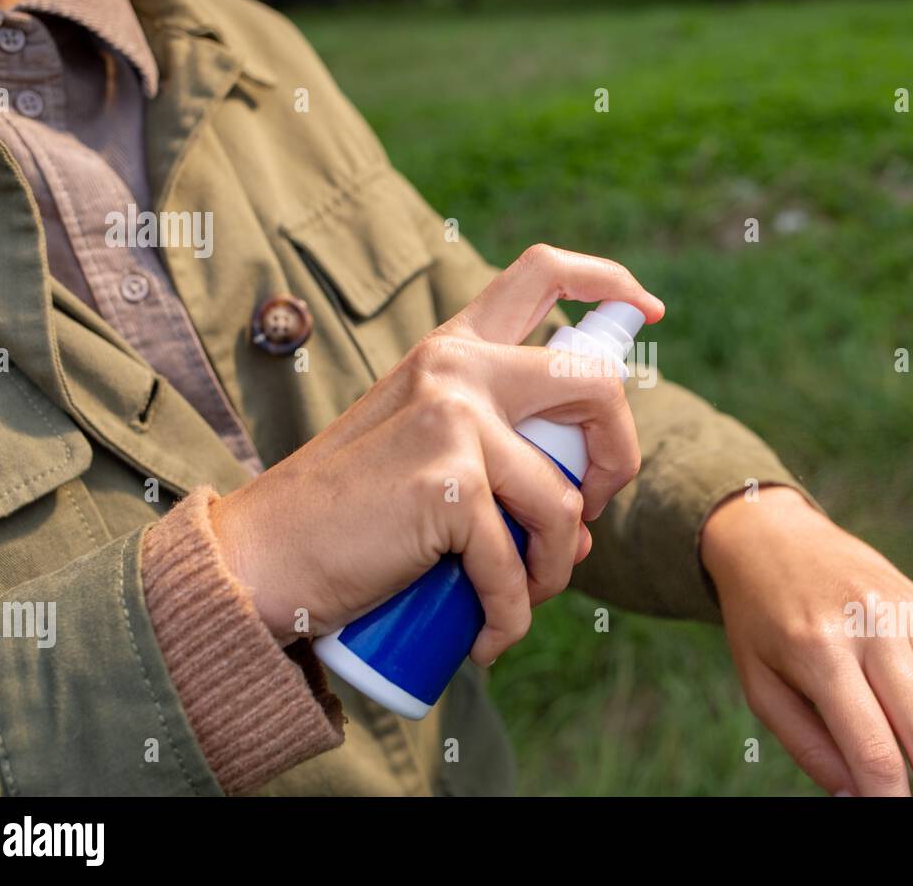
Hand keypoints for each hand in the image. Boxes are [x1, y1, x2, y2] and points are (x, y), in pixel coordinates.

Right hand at [212, 244, 663, 663]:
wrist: (262, 557)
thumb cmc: (347, 515)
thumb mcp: (424, 449)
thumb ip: (494, 454)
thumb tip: (580, 519)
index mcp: (452, 348)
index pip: (543, 273)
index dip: (610, 281)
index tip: (650, 311)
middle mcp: (455, 367)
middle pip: (596, 383)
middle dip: (619, 456)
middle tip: (591, 511)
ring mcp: (453, 420)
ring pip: (564, 500)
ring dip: (558, 566)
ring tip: (525, 598)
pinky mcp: (447, 485)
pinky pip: (517, 565)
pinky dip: (513, 614)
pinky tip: (491, 639)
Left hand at [701, 487, 912, 795]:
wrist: (773, 537)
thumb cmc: (760, 623)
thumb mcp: (760, 684)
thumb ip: (808, 745)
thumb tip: (857, 798)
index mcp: (819, 650)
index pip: (870, 745)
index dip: (892, 799)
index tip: (904, 826)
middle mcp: (872, 627)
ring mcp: (909, 613)